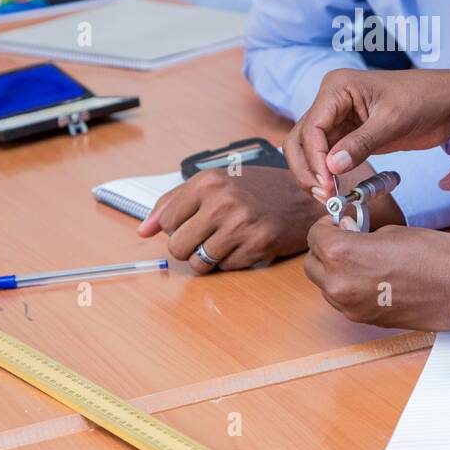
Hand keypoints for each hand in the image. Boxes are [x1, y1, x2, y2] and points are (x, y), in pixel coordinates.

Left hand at [136, 166, 326, 272]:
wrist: (305, 197)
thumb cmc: (259, 189)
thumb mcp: (216, 182)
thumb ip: (174, 202)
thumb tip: (143, 230)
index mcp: (209, 181)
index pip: (167, 221)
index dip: (178, 227)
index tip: (195, 222)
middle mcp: (223, 201)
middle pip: (178, 247)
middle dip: (190, 247)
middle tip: (209, 236)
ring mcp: (241, 225)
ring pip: (199, 262)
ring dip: (209, 258)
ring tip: (227, 241)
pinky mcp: (257, 245)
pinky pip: (225, 268)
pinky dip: (232, 261)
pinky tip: (245, 244)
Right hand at [284, 66, 449, 193]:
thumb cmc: (426, 99)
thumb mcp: (394, 121)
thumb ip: (361, 143)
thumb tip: (331, 168)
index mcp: (337, 87)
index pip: (311, 127)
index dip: (315, 158)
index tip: (327, 184)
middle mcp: (331, 101)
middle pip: (300, 139)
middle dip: (307, 169)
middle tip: (324, 195)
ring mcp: (337, 119)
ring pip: (309, 151)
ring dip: (313, 174)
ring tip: (328, 197)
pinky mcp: (348, 135)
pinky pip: (327, 157)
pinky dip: (327, 174)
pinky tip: (335, 191)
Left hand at [303, 217, 449, 329]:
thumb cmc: (434, 254)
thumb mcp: (390, 231)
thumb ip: (360, 235)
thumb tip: (348, 235)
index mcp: (342, 255)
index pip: (315, 236)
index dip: (327, 224)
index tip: (340, 220)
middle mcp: (339, 284)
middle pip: (312, 264)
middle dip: (325, 248)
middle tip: (346, 237)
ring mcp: (350, 307)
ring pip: (324, 286)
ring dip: (333, 270)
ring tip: (360, 258)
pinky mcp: (364, 320)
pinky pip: (342, 301)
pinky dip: (347, 287)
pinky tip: (370, 276)